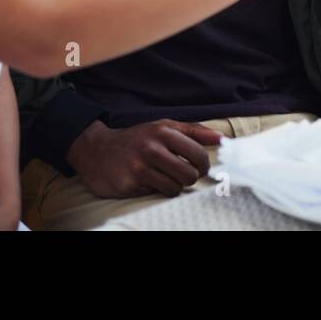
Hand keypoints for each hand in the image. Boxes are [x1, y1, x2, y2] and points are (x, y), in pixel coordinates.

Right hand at [66, 119, 222, 198]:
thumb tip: (223, 139)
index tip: (198, 167)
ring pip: (175, 188)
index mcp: (163, 132)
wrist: (96, 150)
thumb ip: (194, 131)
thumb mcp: (163, 127)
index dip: (203, 165)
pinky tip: (147, 180)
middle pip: (189, 175)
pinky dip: (156, 190)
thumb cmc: (137, 139)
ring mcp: (139, 168)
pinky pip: (156, 194)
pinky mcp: (129, 185)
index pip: (198, 154)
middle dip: (190, 178)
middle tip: (183, 174)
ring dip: (174, 185)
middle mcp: (151, 148)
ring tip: (164, 176)